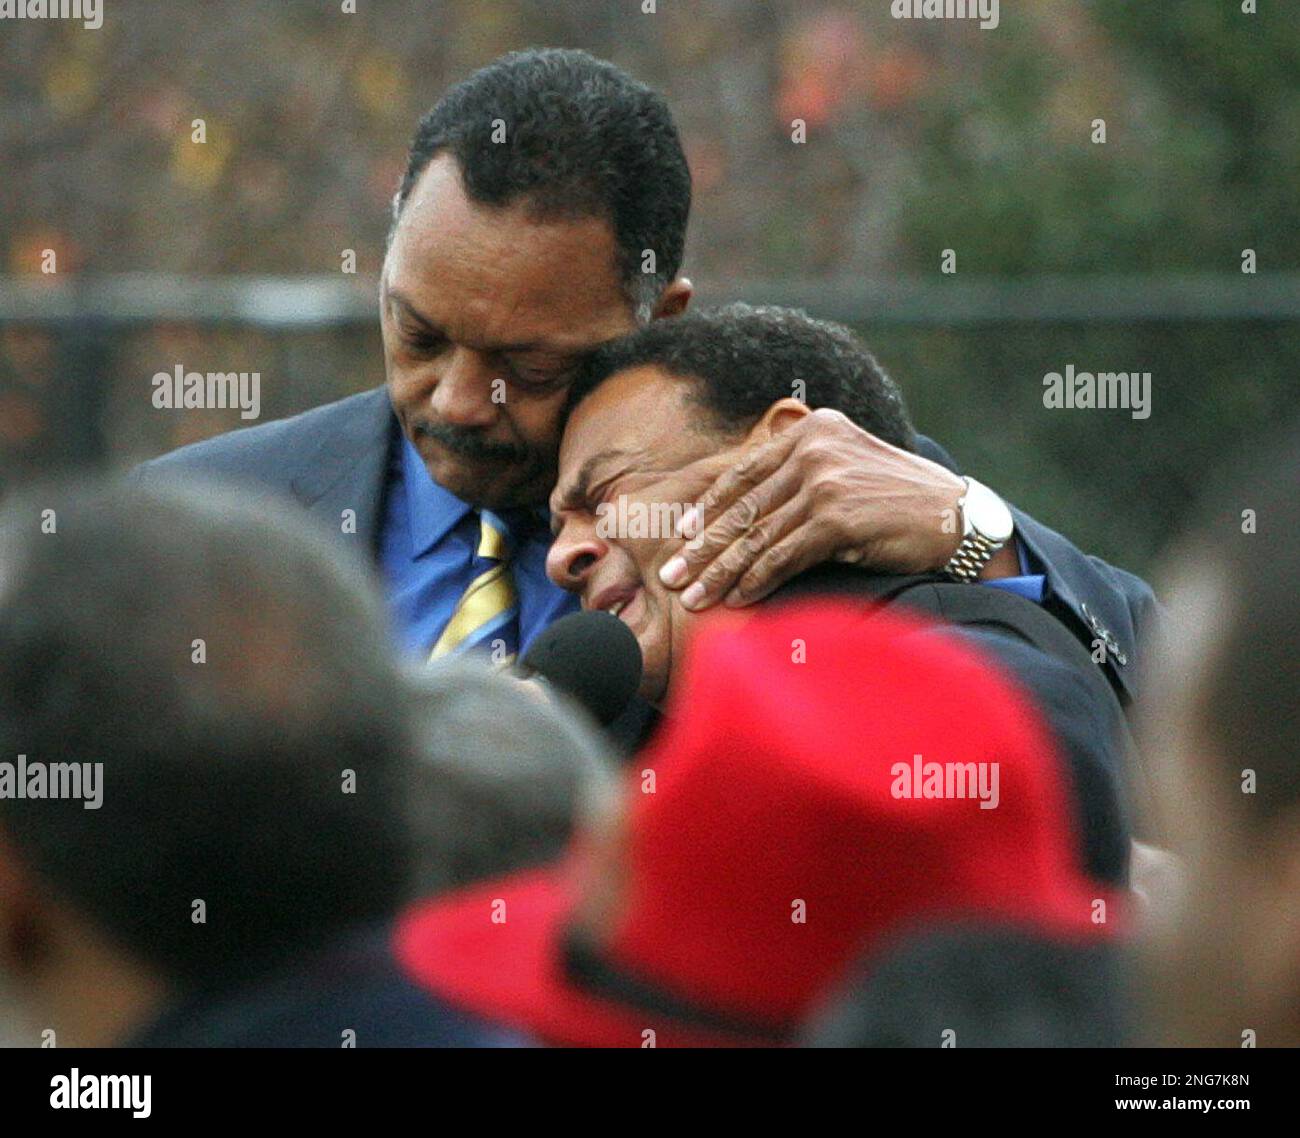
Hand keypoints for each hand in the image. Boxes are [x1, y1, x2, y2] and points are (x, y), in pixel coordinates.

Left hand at [655, 409, 977, 609]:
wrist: (956, 516)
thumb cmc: (898, 500)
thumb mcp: (846, 469)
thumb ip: (801, 476)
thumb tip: (748, 510)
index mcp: (810, 431)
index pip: (744, 471)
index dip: (709, 506)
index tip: (683, 534)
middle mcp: (813, 448)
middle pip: (742, 506)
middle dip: (703, 546)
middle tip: (672, 574)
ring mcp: (824, 481)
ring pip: (756, 534)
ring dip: (721, 572)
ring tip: (694, 597)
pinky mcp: (836, 518)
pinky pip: (782, 555)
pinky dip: (756, 580)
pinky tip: (737, 600)